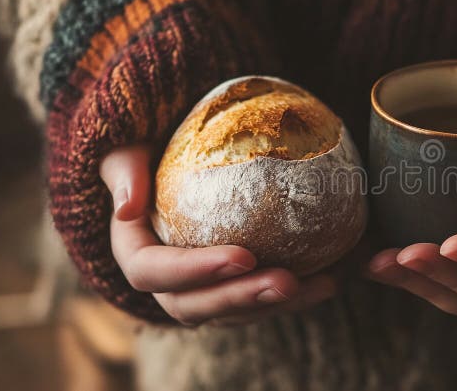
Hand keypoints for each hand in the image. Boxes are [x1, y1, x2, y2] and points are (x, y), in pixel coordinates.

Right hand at [100, 145, 336, 325]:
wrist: (171, 156)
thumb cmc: (149, 147)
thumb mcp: (126, 146)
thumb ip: (124, 169)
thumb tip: (128, 207)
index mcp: (133, 250)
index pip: (152, 271)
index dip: (195, 271)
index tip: (243, 255)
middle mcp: (163, 281)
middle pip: (195, 305)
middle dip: (243, 298)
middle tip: (288, 282)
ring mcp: (199, 288)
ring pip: (233, 311)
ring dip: (276, 305)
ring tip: (321, 286)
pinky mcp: (230, 286)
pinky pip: (258, 301)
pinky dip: (295, 295)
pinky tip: (331, 278)